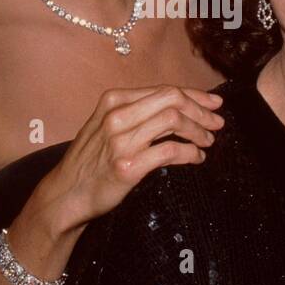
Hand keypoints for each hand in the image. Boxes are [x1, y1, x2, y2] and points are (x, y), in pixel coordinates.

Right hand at [39, 85, 225, 231]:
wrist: (66, 194)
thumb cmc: (89, 162)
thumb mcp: (106, 126)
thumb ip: (136, 114)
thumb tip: (177, 108)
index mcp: (114, 101)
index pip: (164, 89)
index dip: (194, 96)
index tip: (213, 104)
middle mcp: (117, 116)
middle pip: (172, 99)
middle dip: (201, 110)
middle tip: (218, 123)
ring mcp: (121, 140)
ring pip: (173, 121)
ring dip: (198, 130)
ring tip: (208, 141)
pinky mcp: (128, 165)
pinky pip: (170, 151)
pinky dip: (190, 153)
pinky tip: (197, 158)